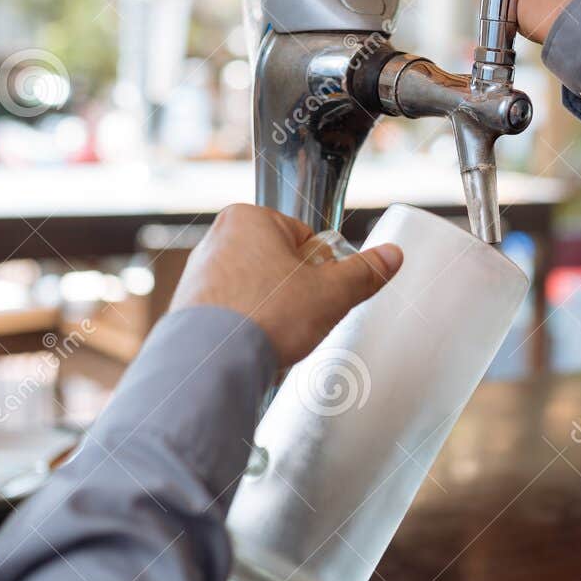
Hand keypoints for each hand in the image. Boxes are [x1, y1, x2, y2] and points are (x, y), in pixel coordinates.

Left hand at [168, 205, 402, 366]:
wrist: (211, 362)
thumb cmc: (264, 317)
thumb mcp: (332, 293)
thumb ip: (364, 272)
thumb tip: (390, 256)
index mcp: (249, 218)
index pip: (306, 238)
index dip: (322, 269)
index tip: (321, 291)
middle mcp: (218, 238)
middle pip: (280, 262)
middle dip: (296, 292)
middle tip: (301, 316)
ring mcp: (200, 273)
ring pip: (257, 289)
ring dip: (273, 310)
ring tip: (277, 333)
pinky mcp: (189, 307)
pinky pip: (234, 312)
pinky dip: (248, 327)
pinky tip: (254, 345)